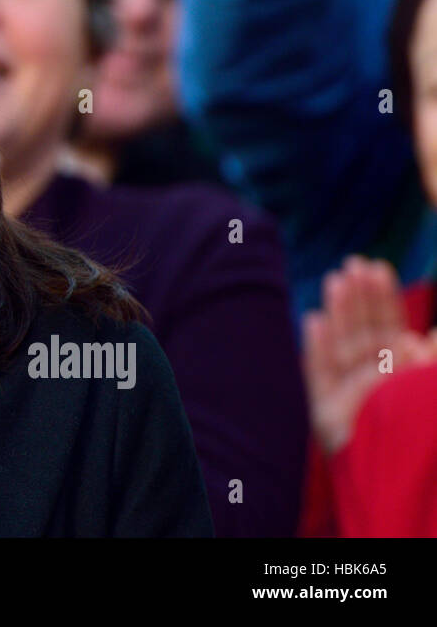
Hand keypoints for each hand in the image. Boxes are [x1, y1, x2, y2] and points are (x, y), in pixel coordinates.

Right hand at [303, 256, 436, 452]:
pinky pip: (319, 375)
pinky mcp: (327, 412)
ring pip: (341, 345)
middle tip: (354, 263)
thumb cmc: (422, 430)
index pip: (389, 328)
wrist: (402, 474)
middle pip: (362, 332)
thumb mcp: (432, 388)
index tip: (376, 268)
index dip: (383, 299)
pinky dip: (316, 348)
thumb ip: (431, 364)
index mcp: (401, 374)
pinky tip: (313, 319)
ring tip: (336, 280)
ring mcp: (349, 395)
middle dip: (358, 298)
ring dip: (338, 312)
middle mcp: (374, 380)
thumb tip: (426, 334)